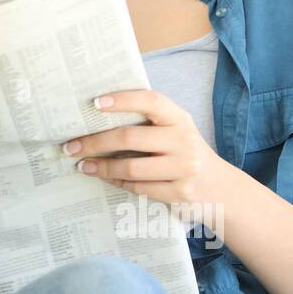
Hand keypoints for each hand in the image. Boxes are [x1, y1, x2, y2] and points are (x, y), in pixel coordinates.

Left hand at [62, 90, 237, 211]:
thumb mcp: (175, 131)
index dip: (123, 100)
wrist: (221, 189)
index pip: (151, 101)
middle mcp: (184, 140)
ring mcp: (184, 168)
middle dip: (95, 142)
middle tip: (70, 146)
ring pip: (132, 167)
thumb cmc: (184, 153)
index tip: (94, 103)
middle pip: (130, 137)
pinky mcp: (180, 193)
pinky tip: (104, 177)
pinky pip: (139, 188)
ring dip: (101, 167)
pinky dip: (117, 182)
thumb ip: (148, 122)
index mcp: (180, 118)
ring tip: (82, 164)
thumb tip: (97, 115)